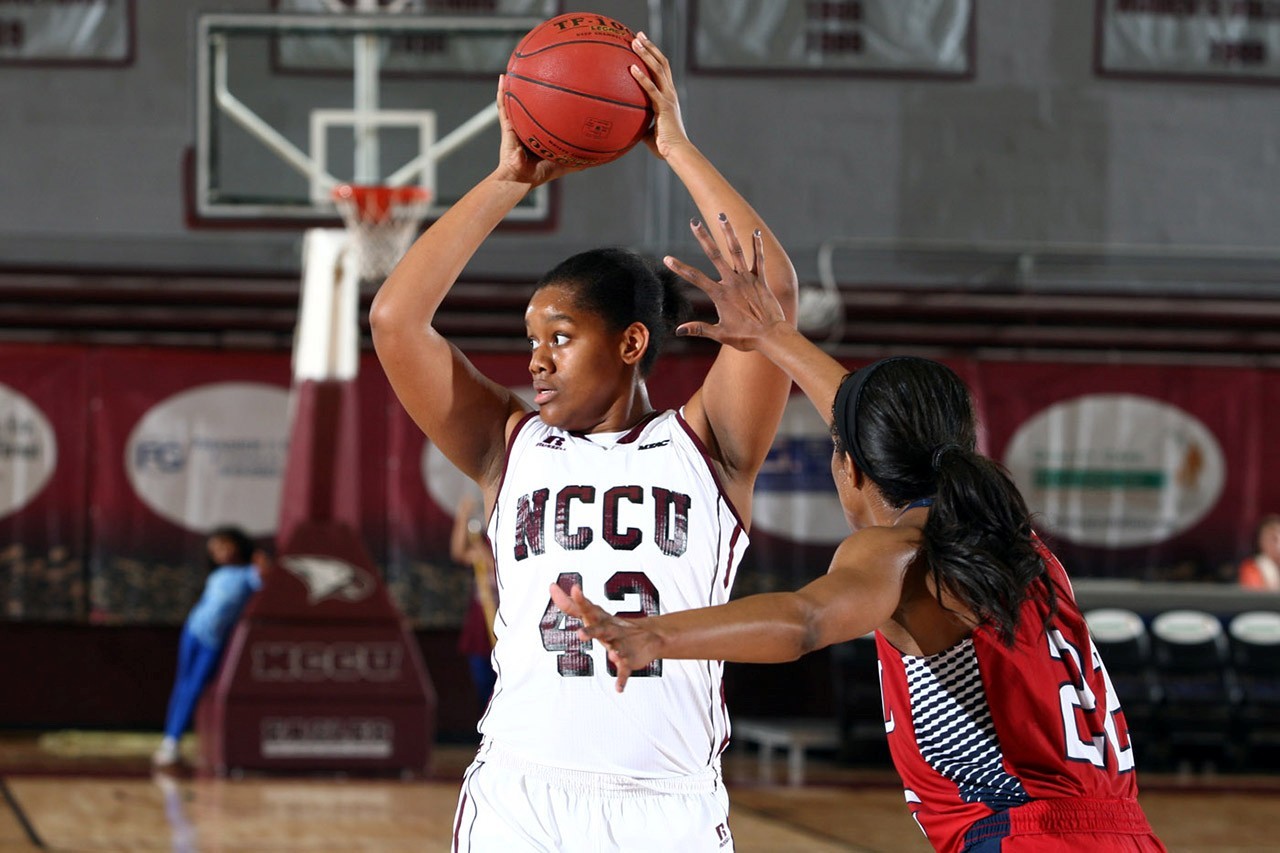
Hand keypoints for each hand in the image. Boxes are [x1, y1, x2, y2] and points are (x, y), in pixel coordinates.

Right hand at [493, 75, 581, 186]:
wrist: (521, 178)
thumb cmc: (541, 172)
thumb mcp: (565, 163)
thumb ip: (580, 159)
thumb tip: (603, 157)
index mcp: (541, 132)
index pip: (548, 112)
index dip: (555, 100)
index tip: (565, 85)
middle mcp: (529, 124)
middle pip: (533, 102)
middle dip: (536, 86)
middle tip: (545, 69)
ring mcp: (517, 123)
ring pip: (517, 99)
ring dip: (517, 83)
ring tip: (520, 66)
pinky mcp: (507, 125)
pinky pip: (503, 106)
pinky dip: (501, 92)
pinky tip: (502, 78)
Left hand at [548, 583, 657, 691]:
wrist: (649, 637)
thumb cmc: (611, 626)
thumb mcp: (593, 614)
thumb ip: (570, 604)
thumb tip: (551, 586)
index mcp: (600, 620)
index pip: (587, 609)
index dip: (579, 600)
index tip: (574, 588)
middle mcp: (610, 630)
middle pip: (600, 630)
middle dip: (590, 632)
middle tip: (579, 634)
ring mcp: (621, 645)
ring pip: (616, 649)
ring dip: (614, 652)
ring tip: (612, 655)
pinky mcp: (629, 661)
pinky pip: (624, 672)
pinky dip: (622, 680)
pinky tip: (618, 689)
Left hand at [629, 32, 689, 160]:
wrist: (677, 152)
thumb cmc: (664, 146)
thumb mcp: (648, 130)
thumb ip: (640, 122)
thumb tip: (624, 123)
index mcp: (669, 96)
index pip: (663, 70)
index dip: (654, 55)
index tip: (643, 44)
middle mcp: (670, 93)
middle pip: (661, 63)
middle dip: (650, 47)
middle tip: (638, 35)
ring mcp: (668, 98)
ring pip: (658, 69)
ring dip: (646, 54)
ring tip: (634, 41)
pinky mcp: (664, 106)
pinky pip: (651, 89)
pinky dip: (641, 77)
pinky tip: (631, 68)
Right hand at [666, 215, 788, 350]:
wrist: (771, 336)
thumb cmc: (746, 338)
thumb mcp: (720, 334)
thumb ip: (699, 329)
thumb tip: (678, 331)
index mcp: (720, 294)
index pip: (695, 277)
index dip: (680, 268)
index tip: (667, 258)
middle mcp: (733, 282)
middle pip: (714, 255)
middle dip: (703, 238)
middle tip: (694, 222)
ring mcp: (748, 279)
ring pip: (736, 250)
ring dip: (728, 232)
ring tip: (722, 216)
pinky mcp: (761, 280)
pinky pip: (759, 259)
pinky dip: (757, 246)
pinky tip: (756, 232)